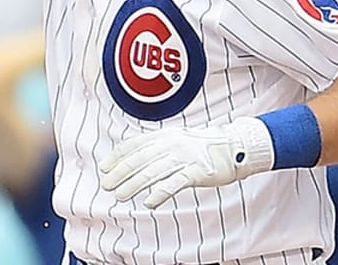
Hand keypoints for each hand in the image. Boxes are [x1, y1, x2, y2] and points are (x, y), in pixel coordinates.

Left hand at [99, 117, 273, 207]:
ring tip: (120, 195)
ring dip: (133, 185)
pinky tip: (149, 202)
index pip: (134, 145)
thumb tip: (134, 161)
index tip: (103, 168)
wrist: (233, 147)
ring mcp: (183, 157)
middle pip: (139, 159)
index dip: (117, 157)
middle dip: (120, 173)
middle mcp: (171, 144)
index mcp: (164, 135)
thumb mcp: (177, 141)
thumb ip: (157, 148)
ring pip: (152, 172)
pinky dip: (159, 192)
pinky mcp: (196, 171)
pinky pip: (174, 183)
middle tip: (107, 185)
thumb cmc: (203, 147)